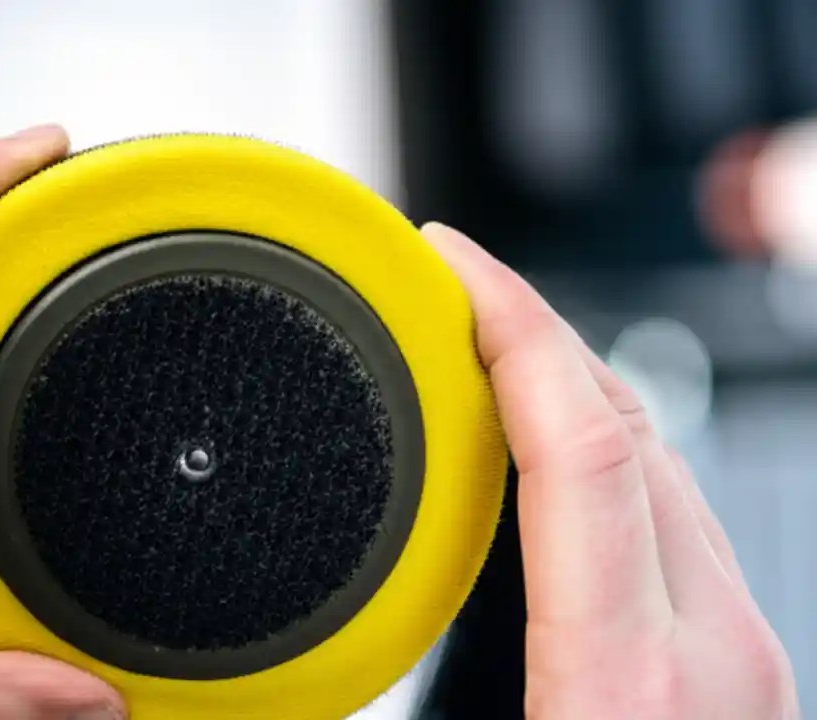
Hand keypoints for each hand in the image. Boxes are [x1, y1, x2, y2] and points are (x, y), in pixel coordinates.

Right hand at [422, 223, 799, 719]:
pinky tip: (548, 457)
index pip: (581, 447)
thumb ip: (423, 673)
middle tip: (446, 286)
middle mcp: (714, 643)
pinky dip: (602, 451)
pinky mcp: (744, 654)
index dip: (514, 325)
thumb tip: (297, 663)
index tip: (451, 263)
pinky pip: (675, 512)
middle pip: (626, 424)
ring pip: (660, 459)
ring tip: (481, 354)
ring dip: (568, 382)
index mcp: (626, 678)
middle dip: (531, 326)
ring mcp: (744, 642)